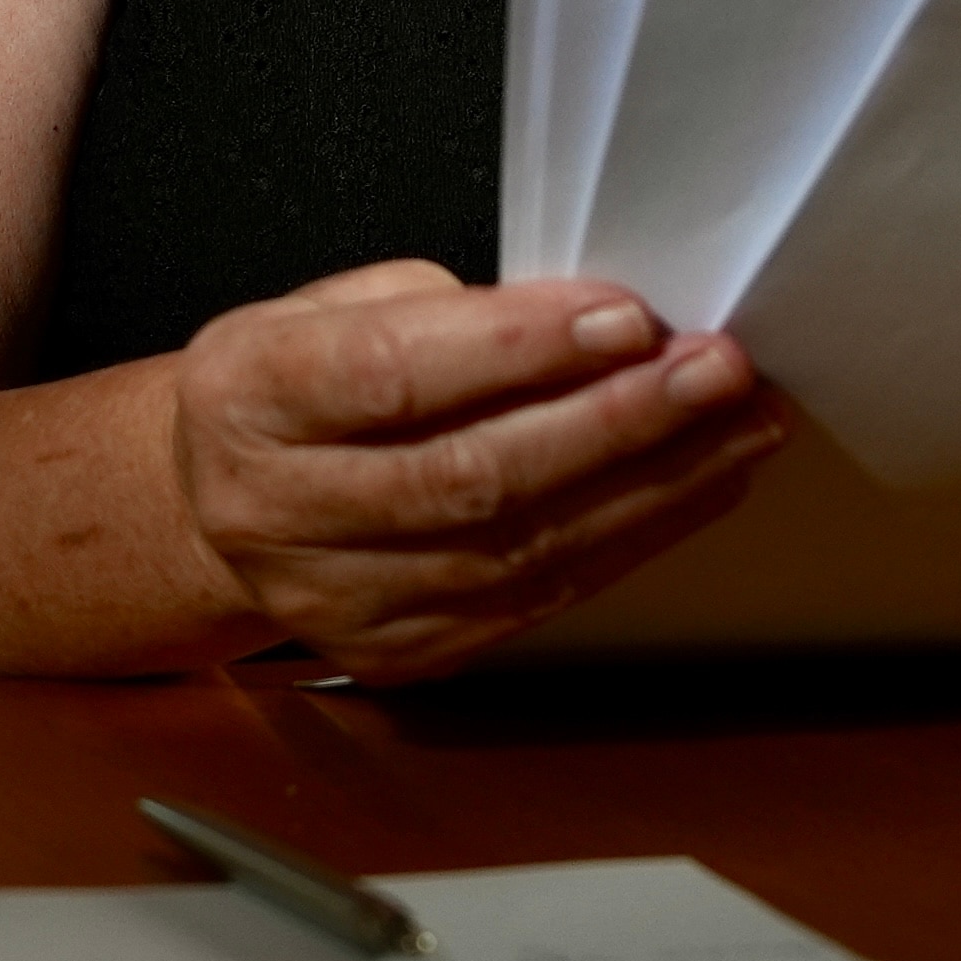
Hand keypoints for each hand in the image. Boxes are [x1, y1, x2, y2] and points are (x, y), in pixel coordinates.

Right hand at [173, 258, 783, 681]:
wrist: (220, 506)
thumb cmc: (298, 384)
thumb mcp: (334, 307)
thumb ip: (445, 312)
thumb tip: (595, 322)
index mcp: (249, 395)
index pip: (393, 376)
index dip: (519, 350)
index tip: (629, 317)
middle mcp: (277, 511)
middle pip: (469, 477)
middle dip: (615, 421)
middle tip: (717, 371)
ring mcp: (337, 600)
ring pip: (517, 551)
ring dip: (651, 486)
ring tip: (740, 425)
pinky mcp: (399, 653)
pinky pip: (534, 599)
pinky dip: (628, 539)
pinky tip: (695, 487)